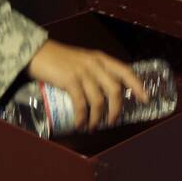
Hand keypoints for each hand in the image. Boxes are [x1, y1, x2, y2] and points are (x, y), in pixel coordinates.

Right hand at [27, 39, 147, 129]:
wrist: (37, 53)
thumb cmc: (60, 60)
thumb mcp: (83, 61)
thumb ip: (95, 72)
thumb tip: (106, 95)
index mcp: (101, 59)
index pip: (125, 71)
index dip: (137, 86)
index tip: (145, 99)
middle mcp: (95, 64)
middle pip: (115, 90)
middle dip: (116, 110)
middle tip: (112, 122)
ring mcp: (83, 72)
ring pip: (99, 100)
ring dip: (98, 118)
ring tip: (93, 126)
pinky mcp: (70, 80)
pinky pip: (81, 104)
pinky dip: (82, 117)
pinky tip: (80, 124)